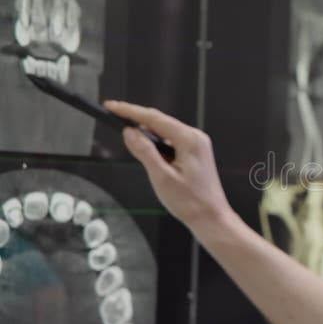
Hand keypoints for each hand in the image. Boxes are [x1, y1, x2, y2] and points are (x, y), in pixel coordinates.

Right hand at [104, 101, 232, 230]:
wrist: (211, 217)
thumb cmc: (191, 202)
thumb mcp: (161, 177)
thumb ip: (144, 151)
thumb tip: (129, 132)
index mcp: (190, 140)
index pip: (154, 118)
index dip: (130, 111)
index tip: (112, 106)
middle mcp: (196, 138)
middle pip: (160, 121)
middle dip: (135, 118)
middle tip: (112, 115)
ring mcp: (197, 145)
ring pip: (165, 131)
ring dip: (145, 131)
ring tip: (124, 128)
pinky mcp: (194, 153)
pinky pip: (171, 140)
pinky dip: (156, 141)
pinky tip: (145, 146)